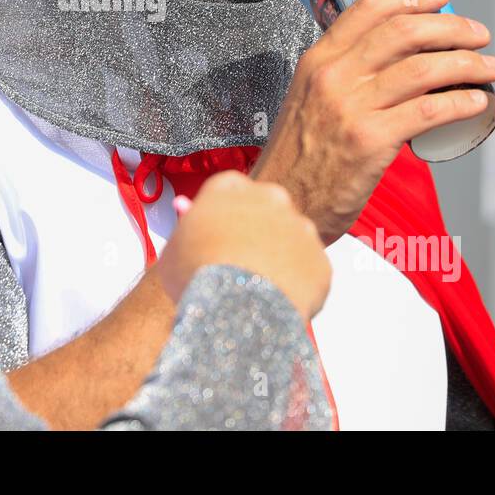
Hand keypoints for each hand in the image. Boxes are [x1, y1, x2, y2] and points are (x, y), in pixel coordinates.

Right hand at [157, 171, 330, 321]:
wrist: (236, 308)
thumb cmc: (195, 276)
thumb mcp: (174, 251)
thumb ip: (187, 232)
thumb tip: (192, 222)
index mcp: (230, 187)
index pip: (228, 188)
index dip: (222, 212)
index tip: (216, 232)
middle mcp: (270, 197)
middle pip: (265, 208)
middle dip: (257, 229)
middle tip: (241, 260)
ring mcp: (300, 227)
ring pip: (290, 239)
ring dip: (280, 257)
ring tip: (258, 290)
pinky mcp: (320, 259)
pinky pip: (308, 271)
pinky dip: (297, 285)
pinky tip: (277, 303)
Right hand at [253, 0, 494, 241]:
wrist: (281, 201)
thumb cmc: (299, 157)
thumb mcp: (308, 100)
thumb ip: (342, 77)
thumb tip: (394, 60)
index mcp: (317, 61)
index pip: (368, 9)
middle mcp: (333, 77)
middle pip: (403, 32)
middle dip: (452, 27)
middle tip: (478, 35)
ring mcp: (350, 108)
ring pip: (422, 69)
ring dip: (467, 64)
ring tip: (490, 68)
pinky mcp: (370, 141)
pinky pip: (428, 112)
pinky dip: (460, 103)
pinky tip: (477, 102)